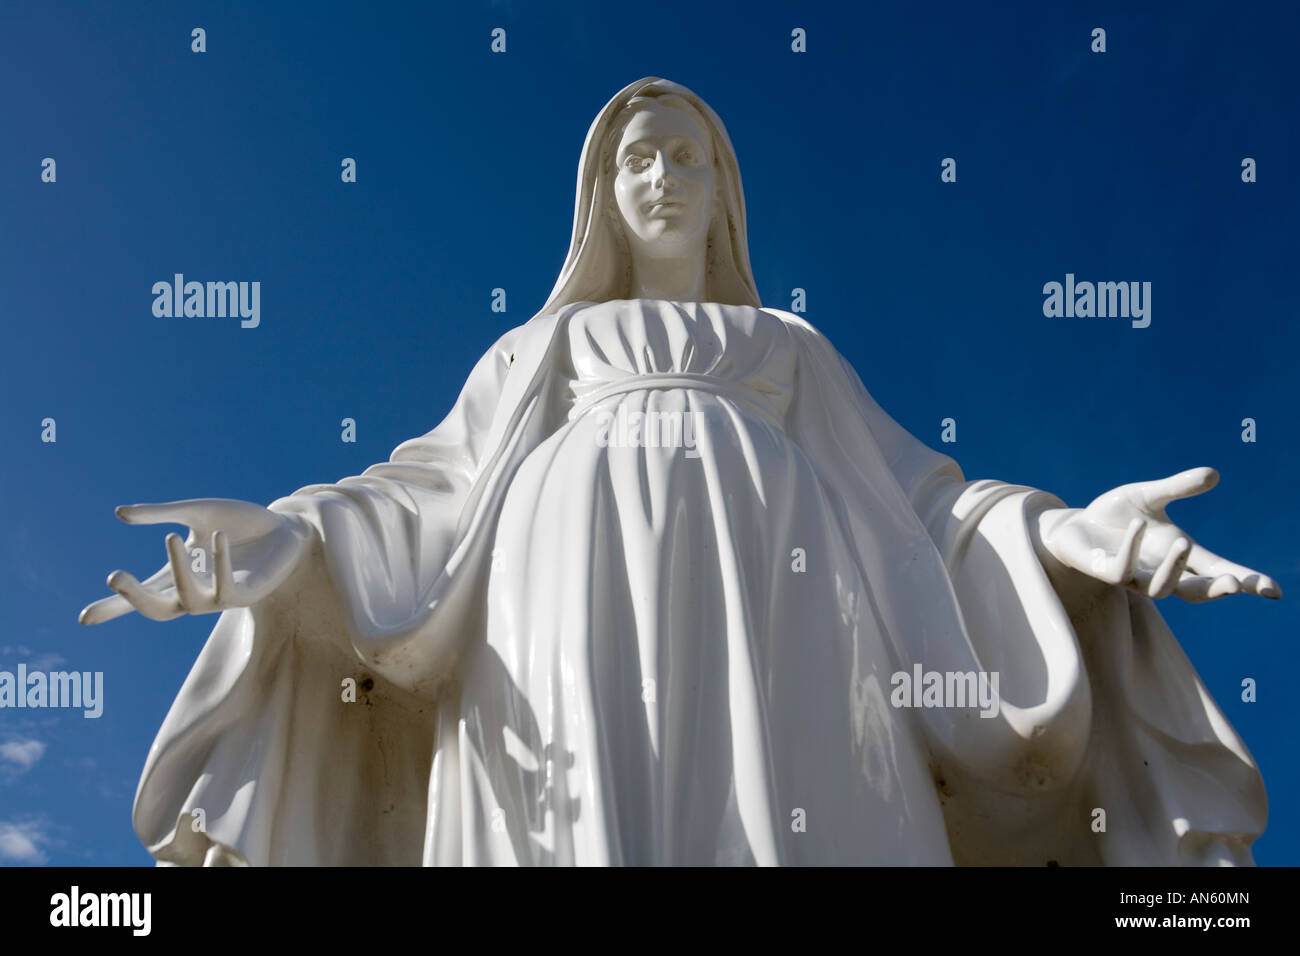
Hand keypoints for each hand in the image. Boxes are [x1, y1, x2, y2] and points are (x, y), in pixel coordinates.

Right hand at [79, 498, 312, 624]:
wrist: (287, 525)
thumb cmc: (242, 522)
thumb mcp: (196, 512)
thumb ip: (160, 513)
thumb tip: (119, 513)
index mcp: (181, 573)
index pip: (143, 594)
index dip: (115, 607)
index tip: (84, 618)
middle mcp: (198, 590)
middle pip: (158, 609)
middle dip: (134, 598)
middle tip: (114, 575)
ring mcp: (222, 596)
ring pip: (189, 600)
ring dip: (177, 569)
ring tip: (170, 536)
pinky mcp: (247, 593)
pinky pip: (226, 588)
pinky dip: (219, 562)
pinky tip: (217, 535)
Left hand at [1038, 467, 1280, 602]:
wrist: (1074, 527)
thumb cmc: (1116, 515)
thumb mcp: (1149, 496)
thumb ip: (1178, 487)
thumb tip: (1213, 474)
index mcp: (1179, 553)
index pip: (1219, 571)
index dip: (1247, 581)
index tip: (1274, 591)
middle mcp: (1160, 571)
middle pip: (1196, 592)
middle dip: (1218, 588)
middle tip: (1238, 583)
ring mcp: (1133, 577)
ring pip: (1161, 590)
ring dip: (1174, 569)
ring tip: (1183, 543)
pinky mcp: (1106, 574)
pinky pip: (1122, 570)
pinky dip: (1131, 547)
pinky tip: (1137, 524)